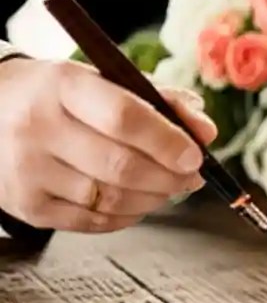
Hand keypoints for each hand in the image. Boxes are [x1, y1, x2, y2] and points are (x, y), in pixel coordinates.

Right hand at [0, 58, 216, 232]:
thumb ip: (159, 101)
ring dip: (154, 198)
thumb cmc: (57, 96)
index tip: (196, 155)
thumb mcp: (101, 81)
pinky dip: (126, 216)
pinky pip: (91, 222)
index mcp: (62, 86)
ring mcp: (27, 170)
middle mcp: (38, 127)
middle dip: (170, 177)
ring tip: (168, 188)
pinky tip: (137, 203)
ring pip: (110, 199)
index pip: (125, 117)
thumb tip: (206, 132)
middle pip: (121, 166)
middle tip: (192, 176)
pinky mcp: (24, 205)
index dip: (168, 141)